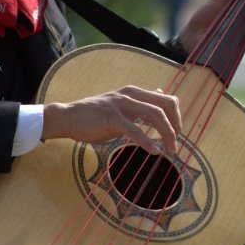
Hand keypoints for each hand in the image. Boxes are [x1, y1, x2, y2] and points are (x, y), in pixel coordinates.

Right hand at [42, 86, 182, 153]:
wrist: (68, 117)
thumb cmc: (95, 115)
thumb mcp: (121, 105)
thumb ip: (141, 101)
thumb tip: (160, 92)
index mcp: (135, 93)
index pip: (167, 99)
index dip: (176, 117)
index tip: (176, 134)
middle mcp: (131, 95)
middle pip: (166, 104)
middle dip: (176, 124)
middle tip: (176, 143)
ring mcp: (121, 105)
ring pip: (155, 114)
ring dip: (167, 134)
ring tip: (170, 150)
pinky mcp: (111, 118)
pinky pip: (134, 129)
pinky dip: (147, 141)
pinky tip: (154, 151)